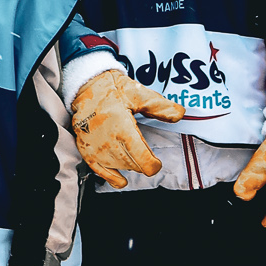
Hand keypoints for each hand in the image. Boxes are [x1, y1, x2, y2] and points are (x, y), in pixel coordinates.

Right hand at [71, 65, 181, 186]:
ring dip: (129, 164)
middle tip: (143, 148)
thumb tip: (180, 114)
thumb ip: (161, 107)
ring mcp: (95, 147)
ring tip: (130, 152)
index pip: (143, 161)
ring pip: (120, 168)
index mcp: (122, 128)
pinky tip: (121, 180)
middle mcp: (108, 141)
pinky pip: (100, 172)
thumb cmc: (111, 88)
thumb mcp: (139, 94)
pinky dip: (112, 178)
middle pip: (134, 166)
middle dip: (143, 160)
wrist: (85, 85)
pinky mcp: (86, 149)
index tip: (157, 161)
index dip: (154, 165)